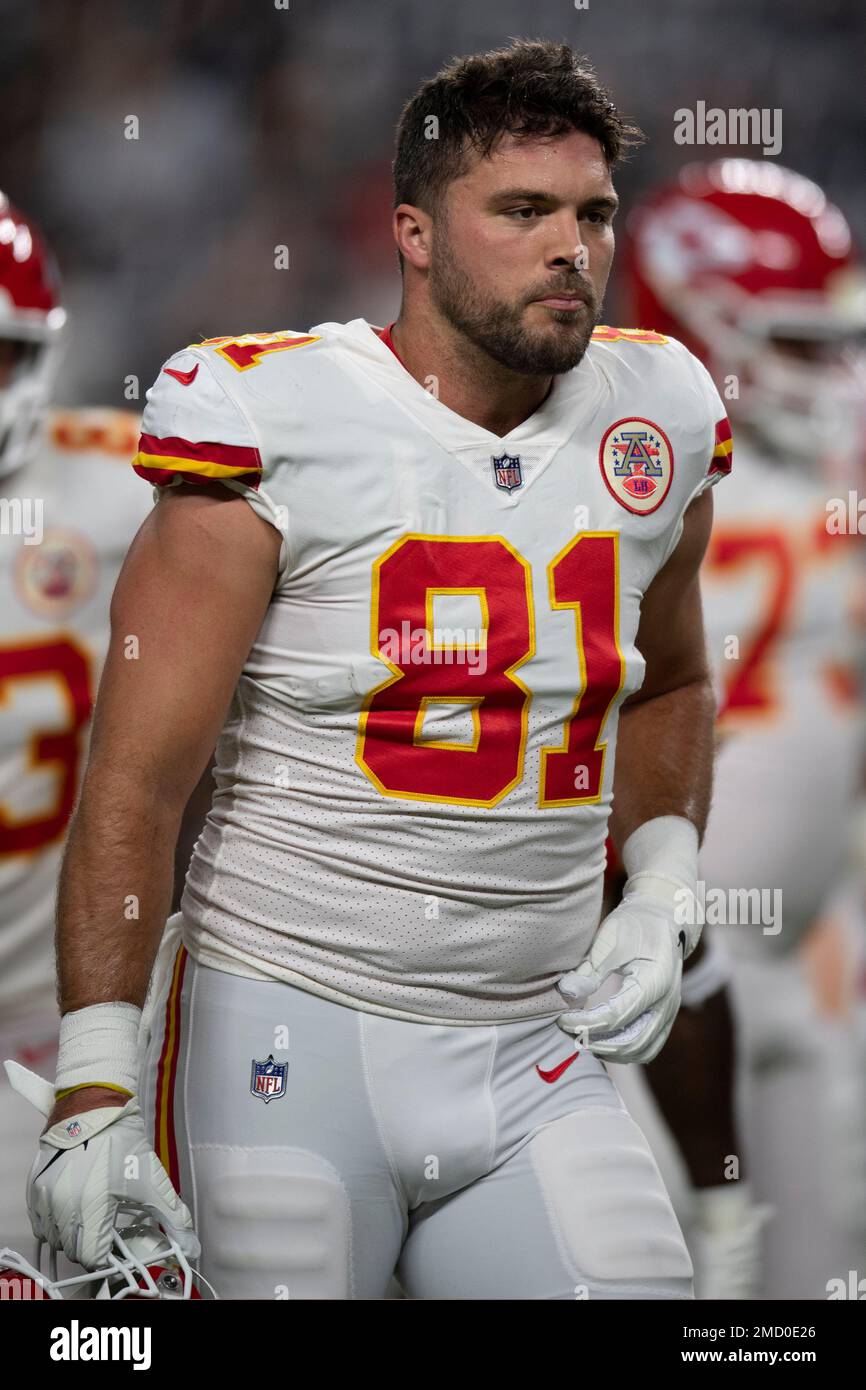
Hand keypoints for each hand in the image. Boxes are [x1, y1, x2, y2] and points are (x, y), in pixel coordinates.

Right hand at [5, 1060, 198, 1269]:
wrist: (94, 1107)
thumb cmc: (122, 1141)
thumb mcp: (152, 1180)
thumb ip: (173, 1215)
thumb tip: (188, 1243)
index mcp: (92, 1205)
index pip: (92, 1256)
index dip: (107, 1253)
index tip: (114, 1244)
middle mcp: (63, 1204)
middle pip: (73, 1249)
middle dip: (91, 1243)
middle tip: (105, 1227)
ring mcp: (45, 1195)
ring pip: (54, 1236)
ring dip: (70, 1234)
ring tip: (88, 1216)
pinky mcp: (35, 1186)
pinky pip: (39, 1220)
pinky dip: (52, 1221)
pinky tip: (71, 1207)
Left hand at [556, 894, 685, 1064]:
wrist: (663, 920)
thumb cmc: (635, 926)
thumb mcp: (611, 940)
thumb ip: (591, 970)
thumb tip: (567, 994)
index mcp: (653, 982)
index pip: (614, 1017)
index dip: (584, 1024)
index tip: (561, 1019)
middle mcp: (667, 1003)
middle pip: (629, 1042)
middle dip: (595, 1041)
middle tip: (569, 1030)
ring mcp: (669, 1013)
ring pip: (640, 1051)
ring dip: (609, 1050)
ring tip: (582, 1036)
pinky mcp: (665, 1017)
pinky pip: (647, 1047)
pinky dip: (624, 1050)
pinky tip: (600, 1039)